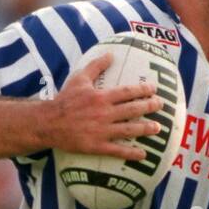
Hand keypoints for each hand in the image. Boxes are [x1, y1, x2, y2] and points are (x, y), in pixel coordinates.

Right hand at [46, 53, 164, 160]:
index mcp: (101, 97)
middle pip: (132, 110)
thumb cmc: (64, 100)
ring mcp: (101, 131)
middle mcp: (104, 113)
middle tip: (160, 105)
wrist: (48, 123)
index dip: (143, 90)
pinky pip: (117, 150)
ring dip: (145, 129)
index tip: (154, 89)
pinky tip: (143, 154)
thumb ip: (96, 65)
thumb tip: (111, 54)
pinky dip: (131, 153)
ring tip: (157, 128)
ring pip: (129, 130)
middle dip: (149, 107)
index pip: (128, 92)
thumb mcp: (79, 79)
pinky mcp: (96, 146)